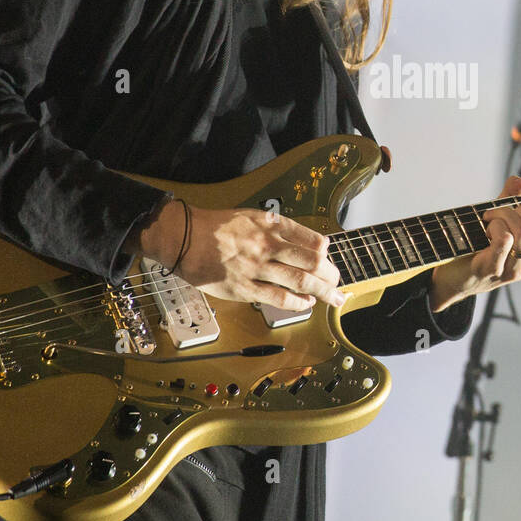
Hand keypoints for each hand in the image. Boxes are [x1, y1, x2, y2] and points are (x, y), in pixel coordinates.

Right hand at [131, 200, 346, 311]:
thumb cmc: (214, 227)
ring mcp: (257, 267)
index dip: (326, 251)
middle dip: (331, 274)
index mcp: (270, 225)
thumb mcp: (250, 216)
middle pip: (313, 261)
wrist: (182, 237)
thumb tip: (299, 237)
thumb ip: (275, 226)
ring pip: (301, 281)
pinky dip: (298, 303)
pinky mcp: (244, 288)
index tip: (329, 257)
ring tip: (335, 297)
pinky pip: (279, 298)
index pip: (311, 238)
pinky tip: (307, 304)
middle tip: (338, 282)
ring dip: (323, 291)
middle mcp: (268, 245)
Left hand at [428, 176, 520, 310]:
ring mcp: (514, 271)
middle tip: (504, 211)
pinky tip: (484, 230)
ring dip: (501, 215)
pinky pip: (504, 240)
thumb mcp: (501, 215)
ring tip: (488, 219)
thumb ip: (513, 194)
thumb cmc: (481, 242)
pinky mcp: (493, 270)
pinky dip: (493, 226)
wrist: (453, 273)